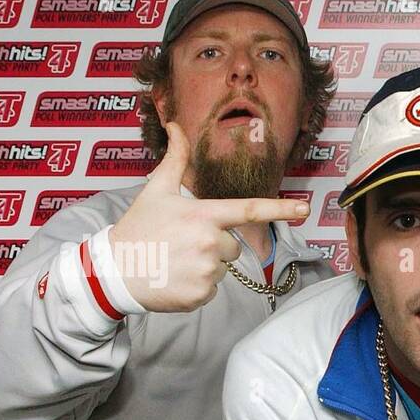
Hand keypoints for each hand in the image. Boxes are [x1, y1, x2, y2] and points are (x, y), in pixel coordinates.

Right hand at [107, 122, 308, 312]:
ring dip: (206, 266)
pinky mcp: (203, 294)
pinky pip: (215, 288)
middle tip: (181, 244)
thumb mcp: (155, 191)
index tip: (305, 209)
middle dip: (214, 245)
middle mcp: (210, 242)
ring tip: (176, 261)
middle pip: (233, 245)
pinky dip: (198, 286)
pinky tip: (175, 278)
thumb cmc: (137, 228)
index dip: (281, 208)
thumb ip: (174, 159)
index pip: (249, 209)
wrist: (114, 271)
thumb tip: (175, 125)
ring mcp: (208, 270)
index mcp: (204, 215)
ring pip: (224, 267)